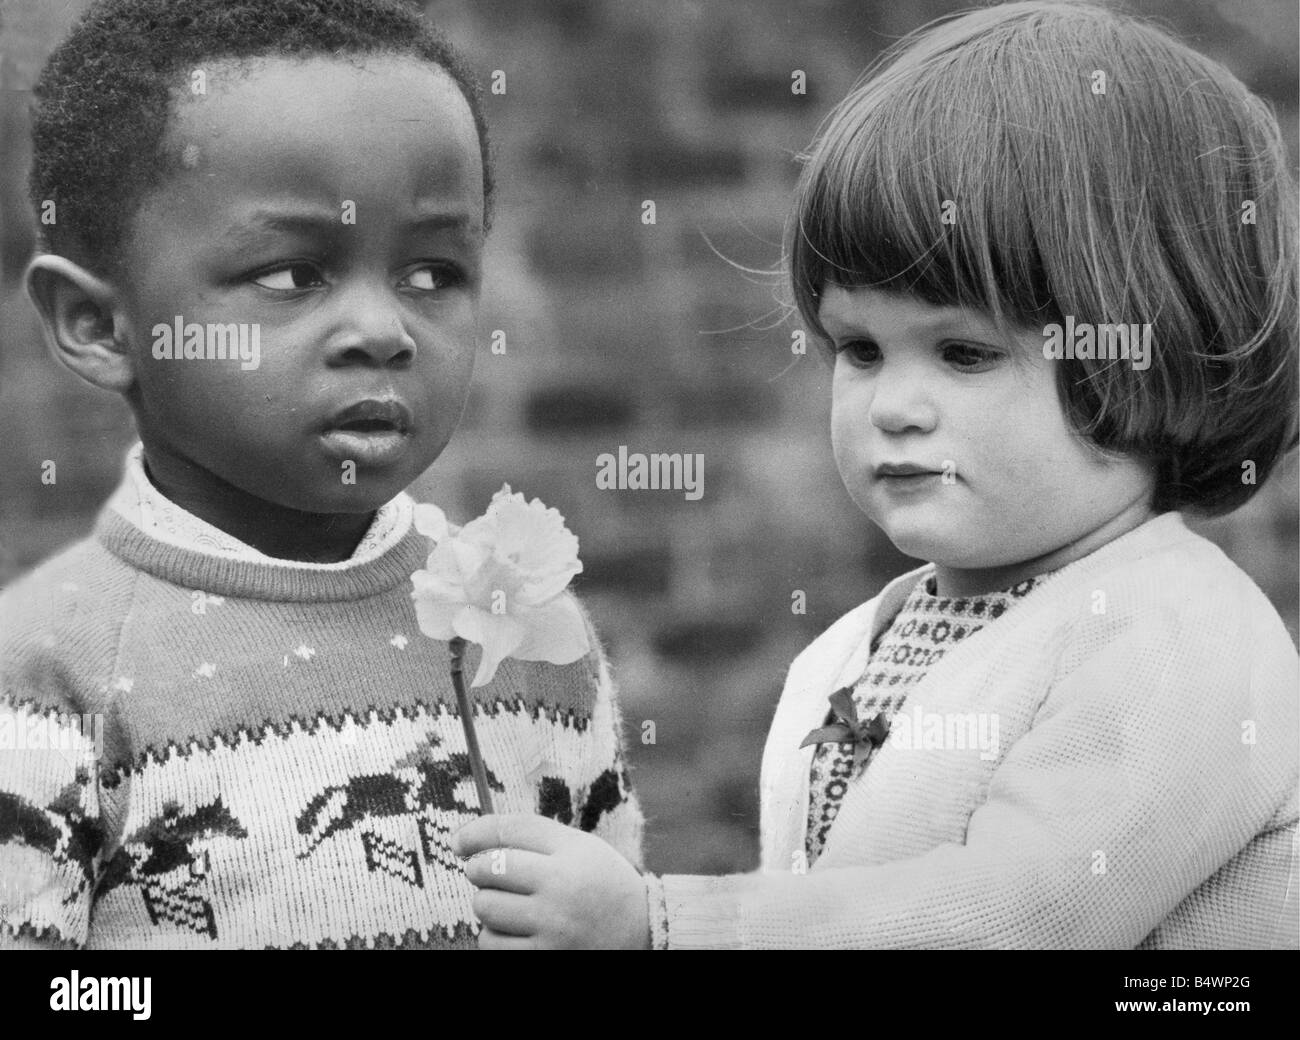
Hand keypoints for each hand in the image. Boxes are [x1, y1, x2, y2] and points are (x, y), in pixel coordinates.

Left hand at [454, 814, 649, 949]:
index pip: (511, 830)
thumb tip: (468, 842)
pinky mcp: (545, 957)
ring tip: (509, 906)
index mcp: (572, 851)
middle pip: (489, 869)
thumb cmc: (601, 883)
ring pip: (485, 908)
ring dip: (488, 906)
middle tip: (491, 876)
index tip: (460, 842)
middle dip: (481, 871)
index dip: (476, 833)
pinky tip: (513, 931)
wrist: (642, 930)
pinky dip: (494, 937)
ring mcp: (552, 926)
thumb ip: (534, 837)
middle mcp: (561, 885)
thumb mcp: (580, 847)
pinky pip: (491, 943)